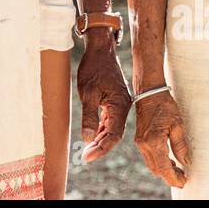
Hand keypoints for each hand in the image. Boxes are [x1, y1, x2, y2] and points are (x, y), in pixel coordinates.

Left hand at [75, 32, 130, 162]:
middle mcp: (123, 107)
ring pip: (111, 128)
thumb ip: (89, 116)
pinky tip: (92, 135)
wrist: (100, 50)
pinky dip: (101, 129)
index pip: (113, 135)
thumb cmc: (94, 68)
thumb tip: (88, 138)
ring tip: (87, 150)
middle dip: (100, 147)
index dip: (101, 148)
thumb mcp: (88, 93)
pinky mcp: (114, 101)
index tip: (87, 157)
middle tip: (85, 157)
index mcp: (120, 106)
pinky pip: (109, 120)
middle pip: (114, 134)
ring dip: (100, 139)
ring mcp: (119, 104)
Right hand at [134, 91, 189, 187]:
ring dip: (164, 170)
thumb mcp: (177, 124)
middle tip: (183, 178)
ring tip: (178, 170)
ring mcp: (140, 142)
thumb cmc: (164, 105)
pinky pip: (149, 156)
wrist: (149, 92)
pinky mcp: (140, 139)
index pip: (163, 168)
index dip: (173, 178)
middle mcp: (144, 145)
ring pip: (152, 164)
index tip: (183, 182)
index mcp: (153, 142)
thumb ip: (180, 145)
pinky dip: (159, 162)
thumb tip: (186, 161)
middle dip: (169, 176)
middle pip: (156, 169)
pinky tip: (168, 160)